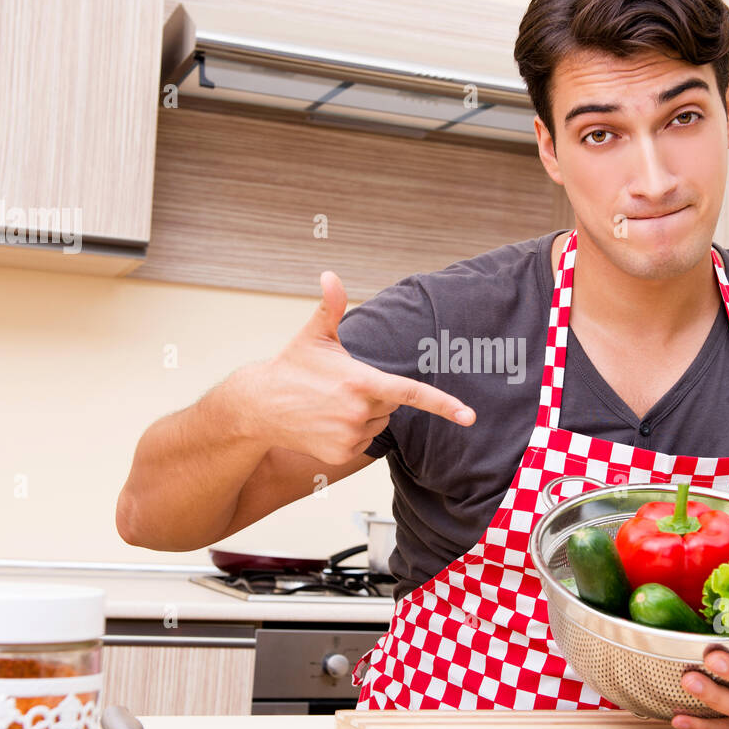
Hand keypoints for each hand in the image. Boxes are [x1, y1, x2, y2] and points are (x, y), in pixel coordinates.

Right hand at [237, 270, 475, 464]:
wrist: (260, 407)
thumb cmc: (292, 367)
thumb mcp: (314, 335)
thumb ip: (330, 306)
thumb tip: (330, 275)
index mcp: (360, 381)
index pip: (410, 393)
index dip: (444, 404)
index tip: (468, 416)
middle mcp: (358, 412)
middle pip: (391, 405)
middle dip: (375, 395)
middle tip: (342, 387)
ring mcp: (350, 436)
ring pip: (378, 424)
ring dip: (365, 415)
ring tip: (331, 404)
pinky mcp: (342, 454)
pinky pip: (364, 442)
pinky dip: (353, 433)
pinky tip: (327, 422)